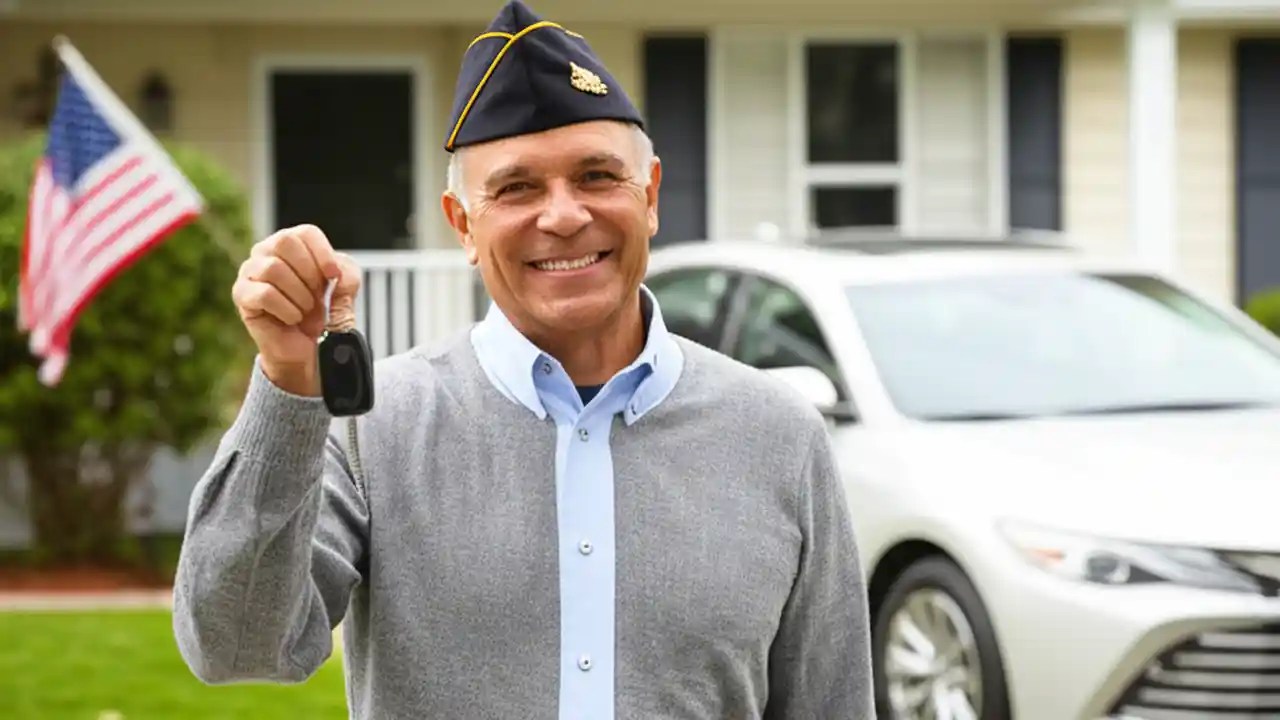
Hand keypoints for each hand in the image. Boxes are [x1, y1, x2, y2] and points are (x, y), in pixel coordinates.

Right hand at [231, 224, 360, 395]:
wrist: (307, 349)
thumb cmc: (322, 313)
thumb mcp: (345, 292)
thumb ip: (347, 276)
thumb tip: (337, 273)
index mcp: (293, 243)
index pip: (306, 233)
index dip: (323, 254)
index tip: (334, 276)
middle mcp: (267, 251)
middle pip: (284, 242)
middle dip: (308, 272)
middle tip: (317, 295)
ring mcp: (250, 271)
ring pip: (273, 268)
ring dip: (299, 294)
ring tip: (305, 309)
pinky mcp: (242, 295)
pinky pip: (264, 294)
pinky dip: (286, 309)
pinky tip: (293, 318)